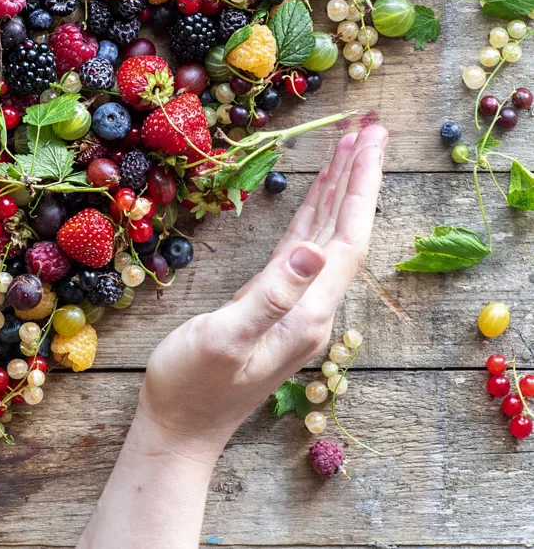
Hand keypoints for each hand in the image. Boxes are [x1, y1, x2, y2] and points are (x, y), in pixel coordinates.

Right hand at [137, 123, 387, 455]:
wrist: (179, 426)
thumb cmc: (192, 384)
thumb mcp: (226, 337)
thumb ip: (271, 295)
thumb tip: (312, 250)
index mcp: (308, 311)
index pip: (348, 237)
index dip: (360, 186)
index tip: (370, 138)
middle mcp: (311, 307)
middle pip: (346, 230)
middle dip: (359, 176)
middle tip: (371, 124)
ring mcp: (294, 307)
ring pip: (326, 236)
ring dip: (340, 191)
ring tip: (351, 146)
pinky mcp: (272, 305)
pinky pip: (303, 248)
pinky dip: (313, 215)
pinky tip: (314, 198)